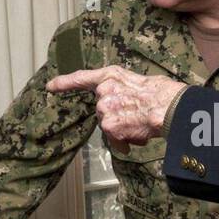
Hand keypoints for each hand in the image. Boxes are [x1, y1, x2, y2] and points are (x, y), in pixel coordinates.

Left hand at [47, 66, 185, 154]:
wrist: (168, 107)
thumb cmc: (162, 94)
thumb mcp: (139, 81)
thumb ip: (123, 90)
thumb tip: (125, 104)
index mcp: (111, 76)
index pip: (82, 78)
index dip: (65, 83)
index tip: (50, 87)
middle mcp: (103, 91)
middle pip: (102, 110)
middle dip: (117, 117)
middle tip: (136, 117)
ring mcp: (104, 109)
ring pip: (109, 126)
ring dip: (123, 130)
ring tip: (141, 126)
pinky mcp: (109, 126)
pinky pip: (115, 140)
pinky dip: (126, 142)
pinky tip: (139, 136)